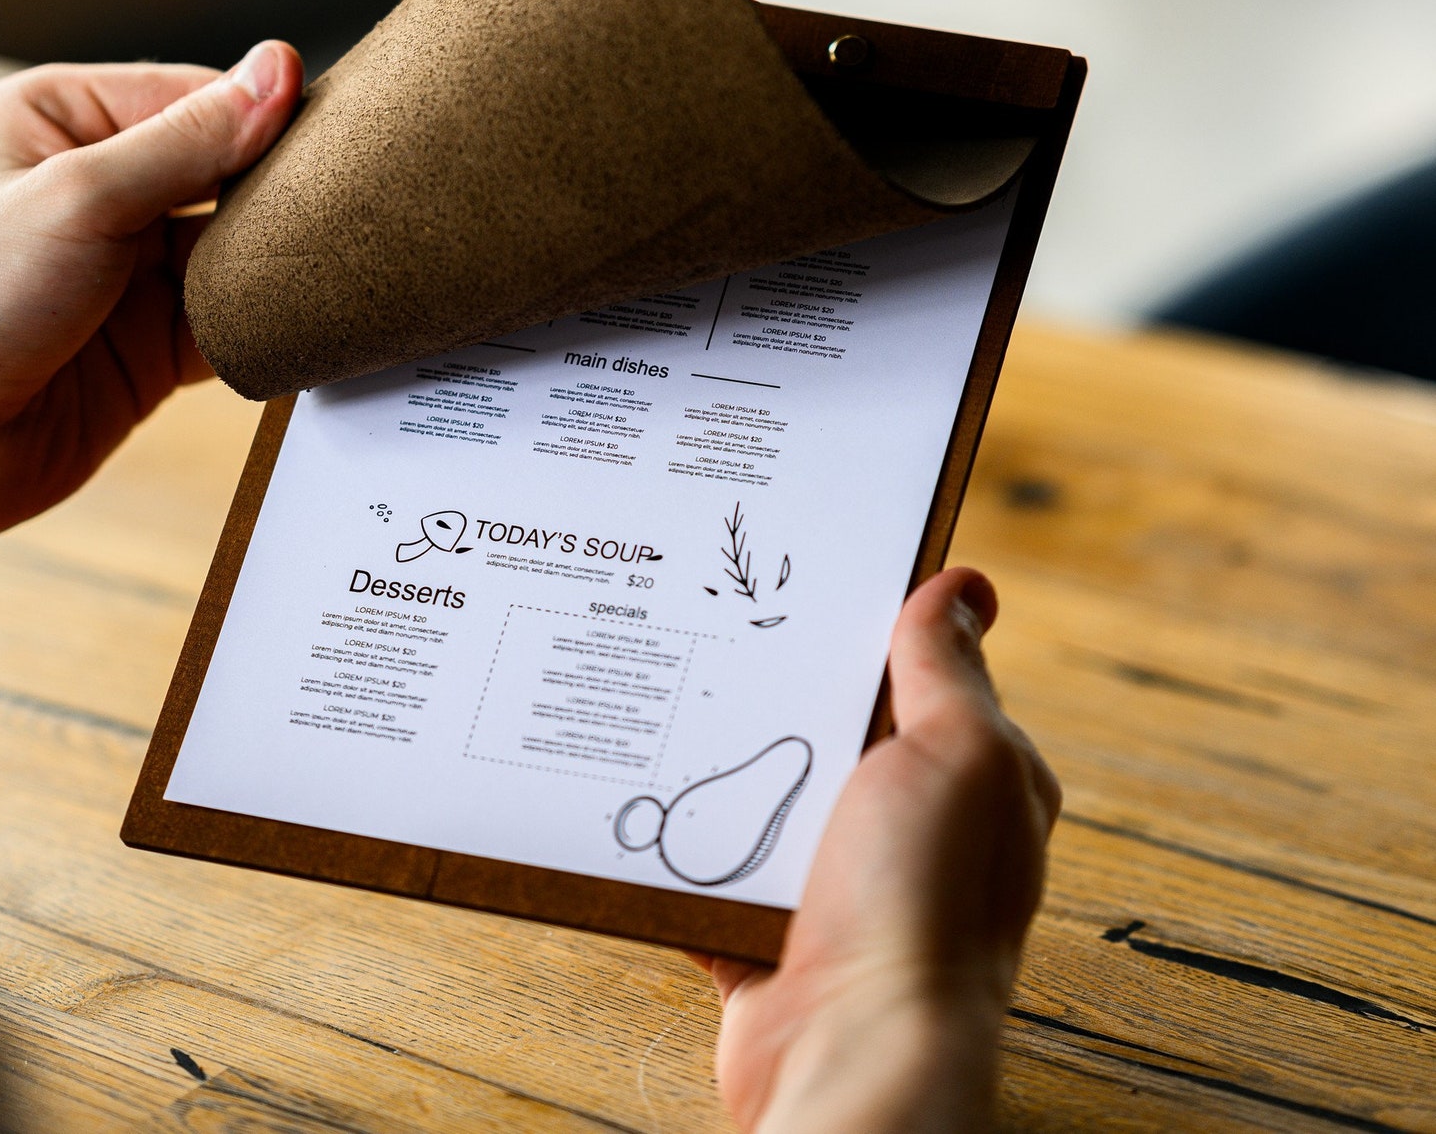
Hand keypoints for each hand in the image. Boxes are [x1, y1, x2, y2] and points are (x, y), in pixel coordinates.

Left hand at [0, 42, 301, 584]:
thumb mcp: (82, 200)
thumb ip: (189, 141)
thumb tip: (278, 71)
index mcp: (67, 120)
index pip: (200, 99)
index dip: (266, 117)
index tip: (336, 136)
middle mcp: (105, 187)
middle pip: (230, 172)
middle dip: (284, 191)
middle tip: (357, 200)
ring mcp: (134, 268)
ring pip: (242, 248)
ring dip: (282, 260)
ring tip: (344, 261)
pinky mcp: (158, 340)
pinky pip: (240, 317)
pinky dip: (272, 320)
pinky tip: (310, 317)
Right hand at [696, 567, 1059, 1133]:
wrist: (850, 1052)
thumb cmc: (921, 902)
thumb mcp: (955, 752)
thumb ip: (948, 669)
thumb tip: (964, 584)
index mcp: (974, 779)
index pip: (929, 675)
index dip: (879, 623)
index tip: (813, 572)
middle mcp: (916, 830)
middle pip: (841, 725)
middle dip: (787, 683)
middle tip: (722, 619)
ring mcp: (842, 882)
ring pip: (776, 790)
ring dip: (732, 757)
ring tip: (673, 684)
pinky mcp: (772, 926)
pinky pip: (719, 861)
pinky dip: (688, 834)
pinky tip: (650, 783)